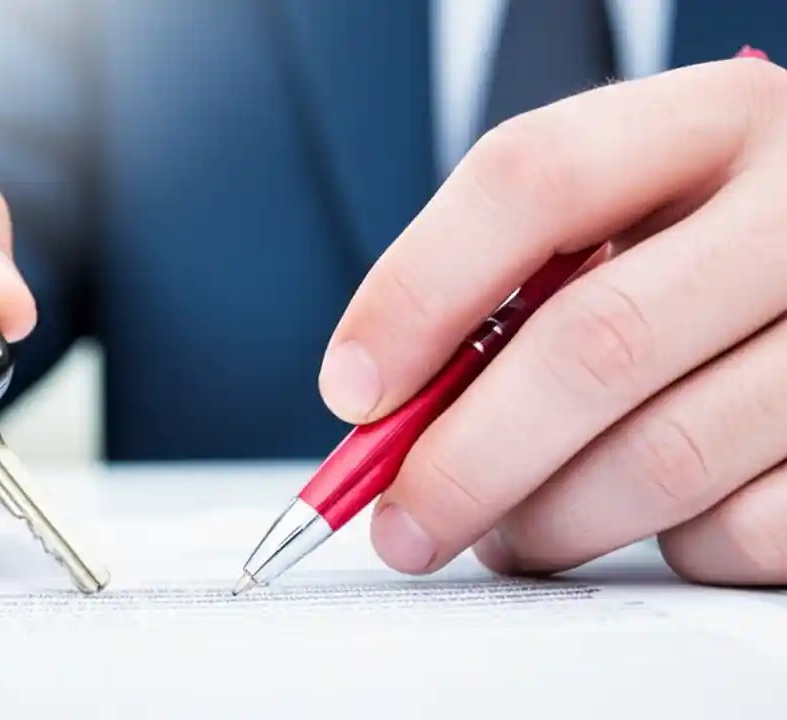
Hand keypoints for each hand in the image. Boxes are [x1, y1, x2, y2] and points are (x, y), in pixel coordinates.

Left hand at [320, 56, 786, 584]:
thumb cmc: (705, 256)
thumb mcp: (627, 223)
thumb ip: (515, 289)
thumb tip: (388, 415)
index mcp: (715, 121)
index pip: (532, 179)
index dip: (418, 292)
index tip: (353, 390)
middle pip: (594, 343)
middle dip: (464, 458)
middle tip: (402, 523)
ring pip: (664, 460)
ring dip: (548, 521)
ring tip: (507, 532)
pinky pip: (739, 531)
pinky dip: (660, 548)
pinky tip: (641, 521)